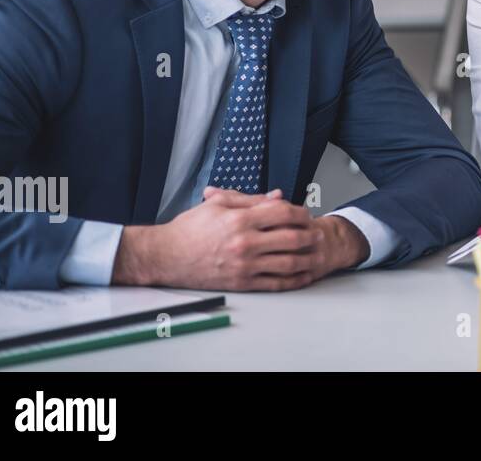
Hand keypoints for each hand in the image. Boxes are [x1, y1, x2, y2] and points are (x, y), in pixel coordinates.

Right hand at [111, 188, 368, 290]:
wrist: (164, 256)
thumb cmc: (189, 229)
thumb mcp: (218, 204)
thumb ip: (250, 200)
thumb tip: (277, 197)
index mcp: (240, 219)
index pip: (283, 214)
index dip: (300, 213)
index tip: (305, 214)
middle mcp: (245, 243)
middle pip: (291, 238)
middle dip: (309, 235)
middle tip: (316, 233)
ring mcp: (244, 265)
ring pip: (288, 262)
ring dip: (307, 257)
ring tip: (315, 252)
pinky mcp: (241, 283)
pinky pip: (275, 283)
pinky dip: (294, 280)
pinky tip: (302, 275)